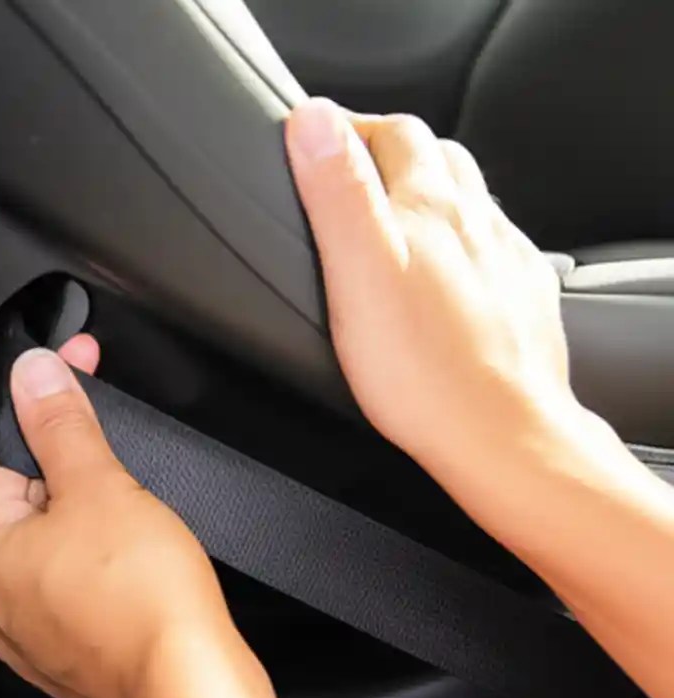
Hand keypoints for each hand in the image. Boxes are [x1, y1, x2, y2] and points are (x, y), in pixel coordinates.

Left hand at [0, 338, 277, 697]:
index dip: (34, 402)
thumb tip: (34, 377)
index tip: (63, 371)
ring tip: (129, 487)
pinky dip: (102, 549)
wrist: (191, 686)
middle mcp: (0, 597)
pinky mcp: (77, 644)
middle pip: (24, 495)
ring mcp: (38, 626)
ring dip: (88, 500)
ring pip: (56, 538)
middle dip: (64, 450)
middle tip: (103, 418)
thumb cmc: (144, 608)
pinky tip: (136, 542)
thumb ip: (62, 426)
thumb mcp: (100, 488)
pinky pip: (79, 577)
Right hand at [287, 98, 673, 697]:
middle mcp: (476, 221)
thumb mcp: (356, 272)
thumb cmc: (422, 371)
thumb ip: (336, 191)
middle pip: (435, 156)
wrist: (503, 438)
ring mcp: (504, 258)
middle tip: (348, 170)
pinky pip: (491, 247)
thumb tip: (315, 120)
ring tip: (391, 213)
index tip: (316, 137)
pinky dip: (461, 240)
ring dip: (429, 190)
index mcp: (430, 206)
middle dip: (389, 151)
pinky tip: (443, 272)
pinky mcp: (522, 296)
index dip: (350, 126)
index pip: (393, 131)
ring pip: (468, 198)